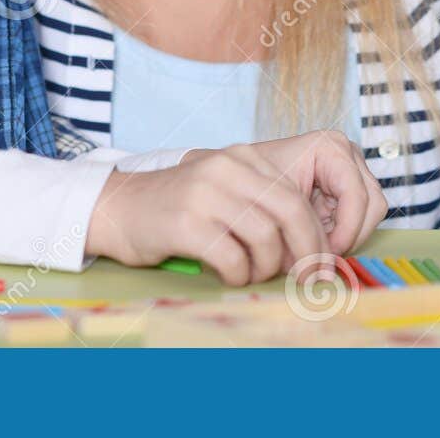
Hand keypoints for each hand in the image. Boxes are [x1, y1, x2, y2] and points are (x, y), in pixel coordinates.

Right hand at [84, 132, 385, 285]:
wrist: (119, 209)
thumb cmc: (180, 209)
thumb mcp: (226, 191)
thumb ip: (265, 206)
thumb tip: (315, 249)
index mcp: (243, 158)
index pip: (297, 197)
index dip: (316, 237)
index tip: (320, 265)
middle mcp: (227, 169)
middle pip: (290, 213)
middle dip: (307, 253)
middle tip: (308, 280)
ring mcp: (205, 194)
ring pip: (265, 237)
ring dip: (267, 267)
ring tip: (253, 274)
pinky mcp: (185, 222)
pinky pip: (233, 257)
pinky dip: (239, 274)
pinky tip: (228, 274)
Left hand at [240, 130, 386, 253]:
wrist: (237, 177)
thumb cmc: (251, 182)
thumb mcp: (274, 203)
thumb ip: (302, 231)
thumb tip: (321, 267)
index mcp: (331, 147)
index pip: (358, 195)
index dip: (347, 229)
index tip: (329, 253)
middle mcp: (348, 156)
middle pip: (372, 206)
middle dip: (349, 235)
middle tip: (322, 257)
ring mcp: (352, 173)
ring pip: (370, 217)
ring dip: (345, 238)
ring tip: (315, 249)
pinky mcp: (348, 192)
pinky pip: (359, 222)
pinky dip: (340, 236)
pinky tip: (315, 241)